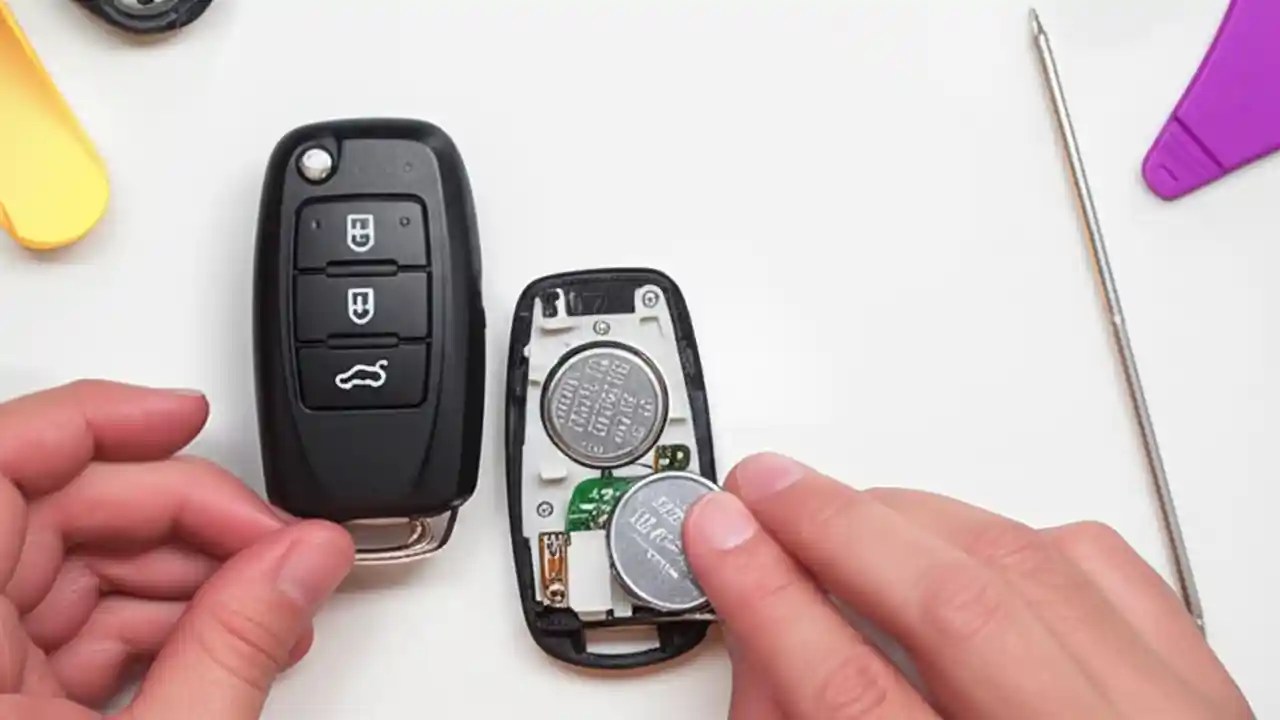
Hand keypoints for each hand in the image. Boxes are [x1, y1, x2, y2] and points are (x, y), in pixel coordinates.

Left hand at [0, 380, 354, 718]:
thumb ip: (234, 649)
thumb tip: (305, 558)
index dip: (96, 419)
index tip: (187, 416)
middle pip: (54, 512)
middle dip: (181, 512)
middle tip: (272, 539)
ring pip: (72, 568)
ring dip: (184, 571)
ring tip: (269, 599)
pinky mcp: (5, 707)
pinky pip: (69, 628)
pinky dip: (157, 623)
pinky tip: (227, 636)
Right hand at [683, 453, 1252, 718]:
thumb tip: (767, 638)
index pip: (857, 699)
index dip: (772, 603)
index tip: (724, 543)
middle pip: (953, 610)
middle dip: (835, 529)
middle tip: (767, 491)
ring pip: (1028, 568)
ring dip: (912, 518)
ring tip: (840, 504)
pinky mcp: (1209, 691)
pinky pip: (1104, 569)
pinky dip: (1016, 537)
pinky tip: (958, 537)